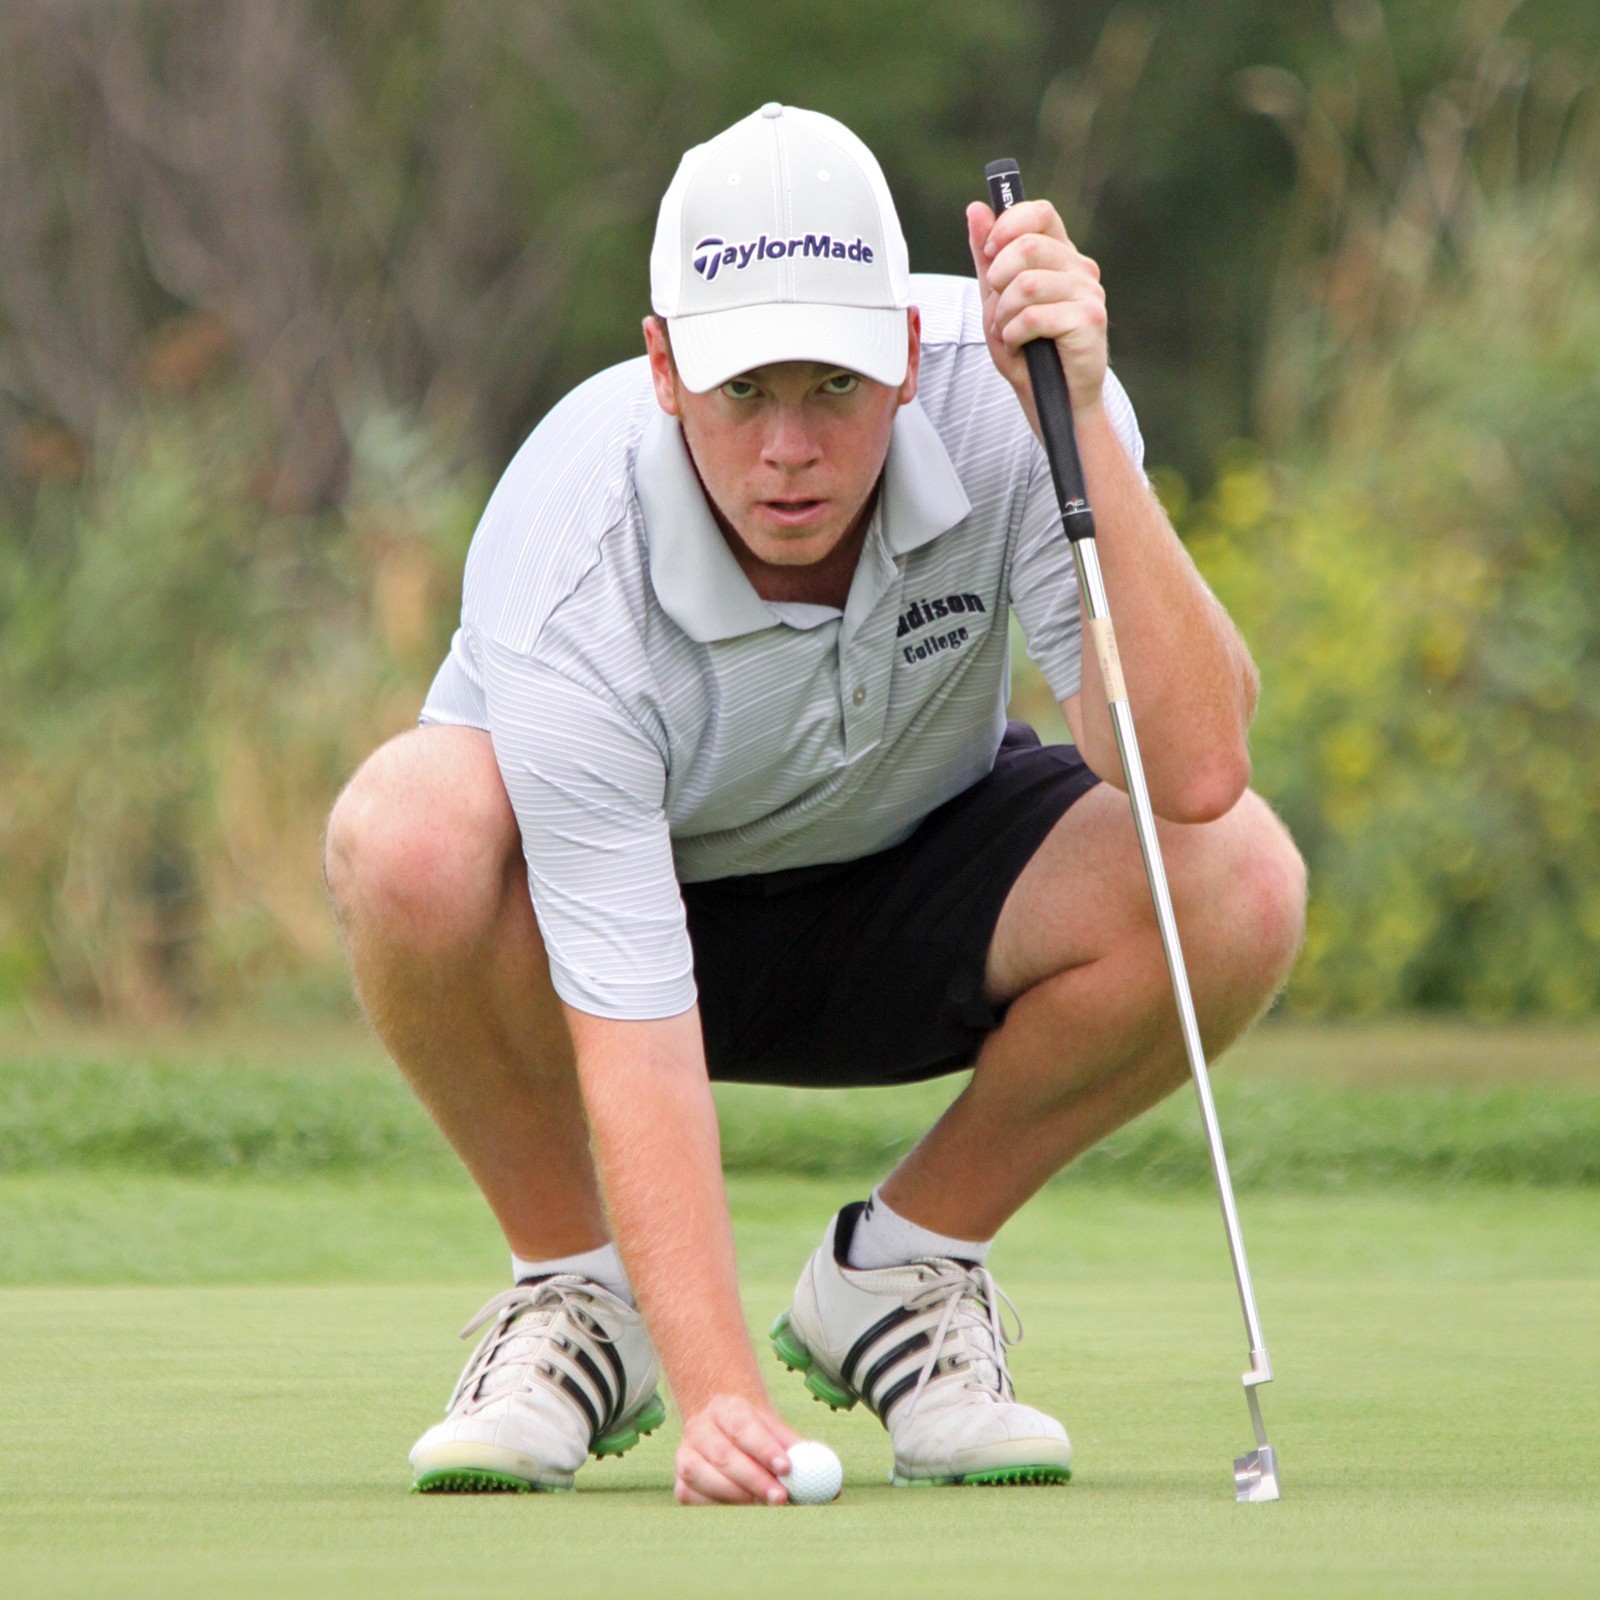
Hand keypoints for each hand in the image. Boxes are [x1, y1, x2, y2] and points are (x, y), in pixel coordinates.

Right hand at [674, 1394, 802, 1505]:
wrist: (722, 1432)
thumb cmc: (755, 1436)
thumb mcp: (775, 1432)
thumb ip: (799, 1452)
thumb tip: (832, 1485)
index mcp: (725, 1407)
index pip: (743, 1426)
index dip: (764, 1448)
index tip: (787, 1468)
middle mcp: (699, 1426)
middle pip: (724, 1454)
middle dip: (755, 1479)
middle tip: (780, 1498)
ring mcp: (684, 1453)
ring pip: (702, 1474)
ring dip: (735, 1494)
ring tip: (762, 1506)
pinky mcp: (679, 1480)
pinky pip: (691, 1495)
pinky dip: (716, 1504)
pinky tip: (739, 1509)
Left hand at [966, 198, 1107, 423]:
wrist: (1053, 402)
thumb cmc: (1027, 353)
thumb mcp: (996, 300)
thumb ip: (987, 256)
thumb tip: (976, 208)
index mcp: (1061, 256)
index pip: (1040, 213)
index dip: (1008, 226)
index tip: (989, 254)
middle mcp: (1080, 268)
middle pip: (1026, 247)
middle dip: (997, 281)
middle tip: (998, 310)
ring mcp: (1089, 292)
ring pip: (1026, 284)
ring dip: (1004, 316)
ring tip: (1008, 334)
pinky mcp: (1090, 319)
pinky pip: (1035, 316)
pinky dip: (1015, 335)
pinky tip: (1020, 346)